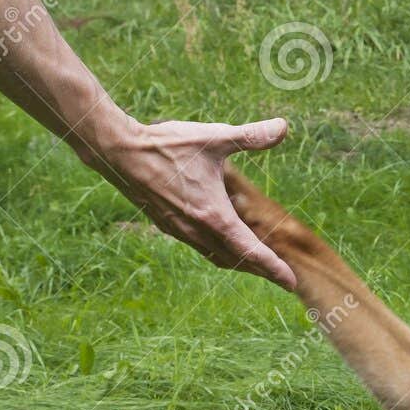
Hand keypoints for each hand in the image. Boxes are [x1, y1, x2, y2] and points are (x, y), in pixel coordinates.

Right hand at [96, 117, 296, 288]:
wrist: (119, 153)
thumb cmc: (166, 145)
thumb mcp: (213, 138)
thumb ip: (250, 135)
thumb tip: (283, 127)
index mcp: (214, 216)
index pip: (251, 250)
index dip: (274, 267)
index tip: (290, 282)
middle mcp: (198, 231)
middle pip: (236, 260)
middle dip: (261, 270)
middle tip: (281, 278)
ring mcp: (180, 231)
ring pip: (216, 256)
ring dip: (238, 262)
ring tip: (257, 265)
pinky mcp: (167, 225)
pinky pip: (199, 247)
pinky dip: (218, 252)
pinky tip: (221, 244)